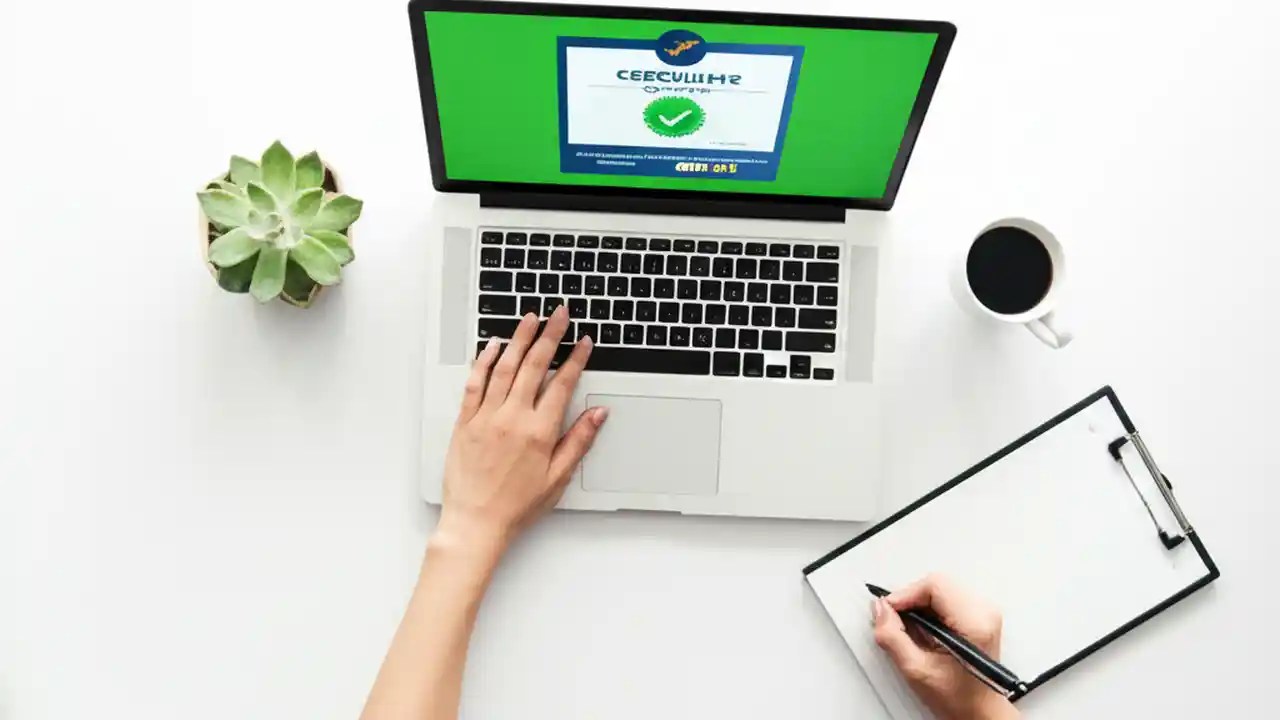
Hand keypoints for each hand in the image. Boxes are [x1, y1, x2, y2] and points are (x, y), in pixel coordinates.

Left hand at [436, 307, 607, 553]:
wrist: (475, 523)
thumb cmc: (516, 506)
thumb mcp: (558, 477)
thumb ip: (579, 441)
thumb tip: (598, 413)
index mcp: (539, 431)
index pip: (562, 383)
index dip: (576, 358)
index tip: (584, 342)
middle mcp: (512, 418)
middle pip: (534, 365)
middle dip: (550, 334)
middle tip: (559, 313)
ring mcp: (486, 417)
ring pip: (504, 366)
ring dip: (519, 338)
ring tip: (530, 318)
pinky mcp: (465, 421)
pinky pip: (474, 383)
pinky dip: (484, 361)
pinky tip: (493, 346)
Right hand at [873, 575, 1019, 719]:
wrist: (979, 710)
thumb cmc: (958, 698)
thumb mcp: (917, 670)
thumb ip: (893, 637)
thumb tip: (880, 610)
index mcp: (975, 624)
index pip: (934, 585)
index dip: (905, 594)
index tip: (889, 609)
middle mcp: (985, 613)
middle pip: (937, 583)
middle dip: (911, 598)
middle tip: (897, 619)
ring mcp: (984, 612)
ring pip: (941, 587)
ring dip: (920, 603)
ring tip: (912, 627)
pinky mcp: (980, 614)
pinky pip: (948, 596)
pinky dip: (929, 607)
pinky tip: (925, 628)